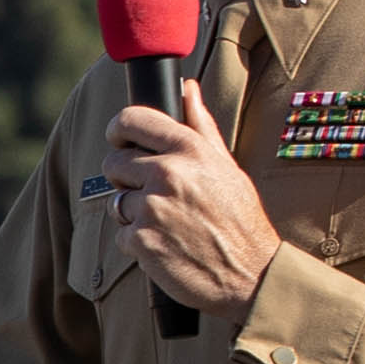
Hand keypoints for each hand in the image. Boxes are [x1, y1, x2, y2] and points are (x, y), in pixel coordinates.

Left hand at [99, 89, 281, 312]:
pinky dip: (138, 242)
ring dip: (134, 212)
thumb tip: (187, 88)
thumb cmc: (241, 219)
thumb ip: (200, 126)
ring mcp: (152, 207)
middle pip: (114, 162)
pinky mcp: (141, 240)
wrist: (250, 274)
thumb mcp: (226, 166)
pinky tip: (166, 245)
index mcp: (188, 149)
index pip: (130, 120)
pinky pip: (121, 234)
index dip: (118, 129)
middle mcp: (168, 173)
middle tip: (153, 193)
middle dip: (127, 178)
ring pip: (117, 200)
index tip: (119, 139)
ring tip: (167, 223)